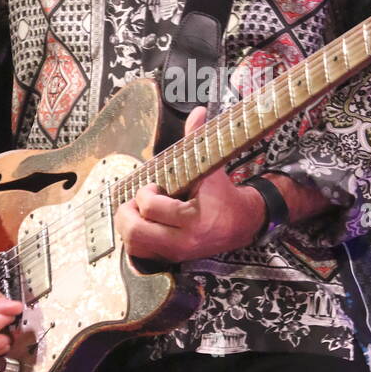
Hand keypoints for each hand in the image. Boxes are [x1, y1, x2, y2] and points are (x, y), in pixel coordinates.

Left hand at [114, 107, 265, 262]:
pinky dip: (135, 239)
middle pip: (136, 232)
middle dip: (127, 213)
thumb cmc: (223, 194)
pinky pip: (141, 255)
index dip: (144, 192)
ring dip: (128, 226)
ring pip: (135, 247)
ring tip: (137, 212)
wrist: (243, 222)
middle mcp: (184, 241)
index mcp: (194, 219)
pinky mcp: (173, 259)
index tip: (153, 186)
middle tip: (135, 202)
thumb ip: (198, 139)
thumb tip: (197, 112)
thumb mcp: (211, 167)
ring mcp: (177, 253)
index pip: (151, 207)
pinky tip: (143, 224)